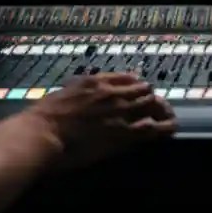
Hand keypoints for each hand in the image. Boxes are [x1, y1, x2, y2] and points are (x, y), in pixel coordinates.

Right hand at [23, 72, 175, 168]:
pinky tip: (171, 128)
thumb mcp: (61, 95)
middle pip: (142, 88)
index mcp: (94, 82)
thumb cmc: (40, 120)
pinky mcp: (123, 133)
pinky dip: (164, 126)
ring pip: (151, 103)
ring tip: (166, 115)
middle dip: (150, 96)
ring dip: (160, 108)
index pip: (125, 77)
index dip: (135, 84)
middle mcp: (111, 93)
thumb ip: (77, 92)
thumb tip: (82, 96)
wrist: (40, 135)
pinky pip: (151, 127)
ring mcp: (119, 112)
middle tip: (155, 105)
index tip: (138, 89)